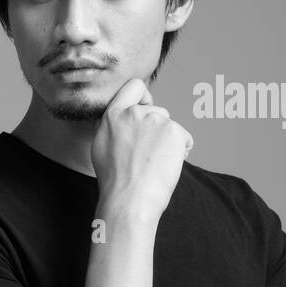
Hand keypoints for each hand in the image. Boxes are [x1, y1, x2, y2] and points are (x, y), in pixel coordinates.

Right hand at [90, 78, 192, 220]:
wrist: (130, 199)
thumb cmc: (115, 181)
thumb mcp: (101, 146)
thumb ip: (113, 126)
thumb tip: (122, 119)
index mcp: (113, 116)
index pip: (134, 87)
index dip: (143, 97)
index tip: (146, 108)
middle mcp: (134, 113)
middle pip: (156, 111)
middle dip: (157, 129)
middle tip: (147, 155)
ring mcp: (156, 120)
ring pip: (170, 126)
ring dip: (168, 141)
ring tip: (155, 163)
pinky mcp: (175, 131)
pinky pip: (184, 138)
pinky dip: (180, 151)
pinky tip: (166, 166)